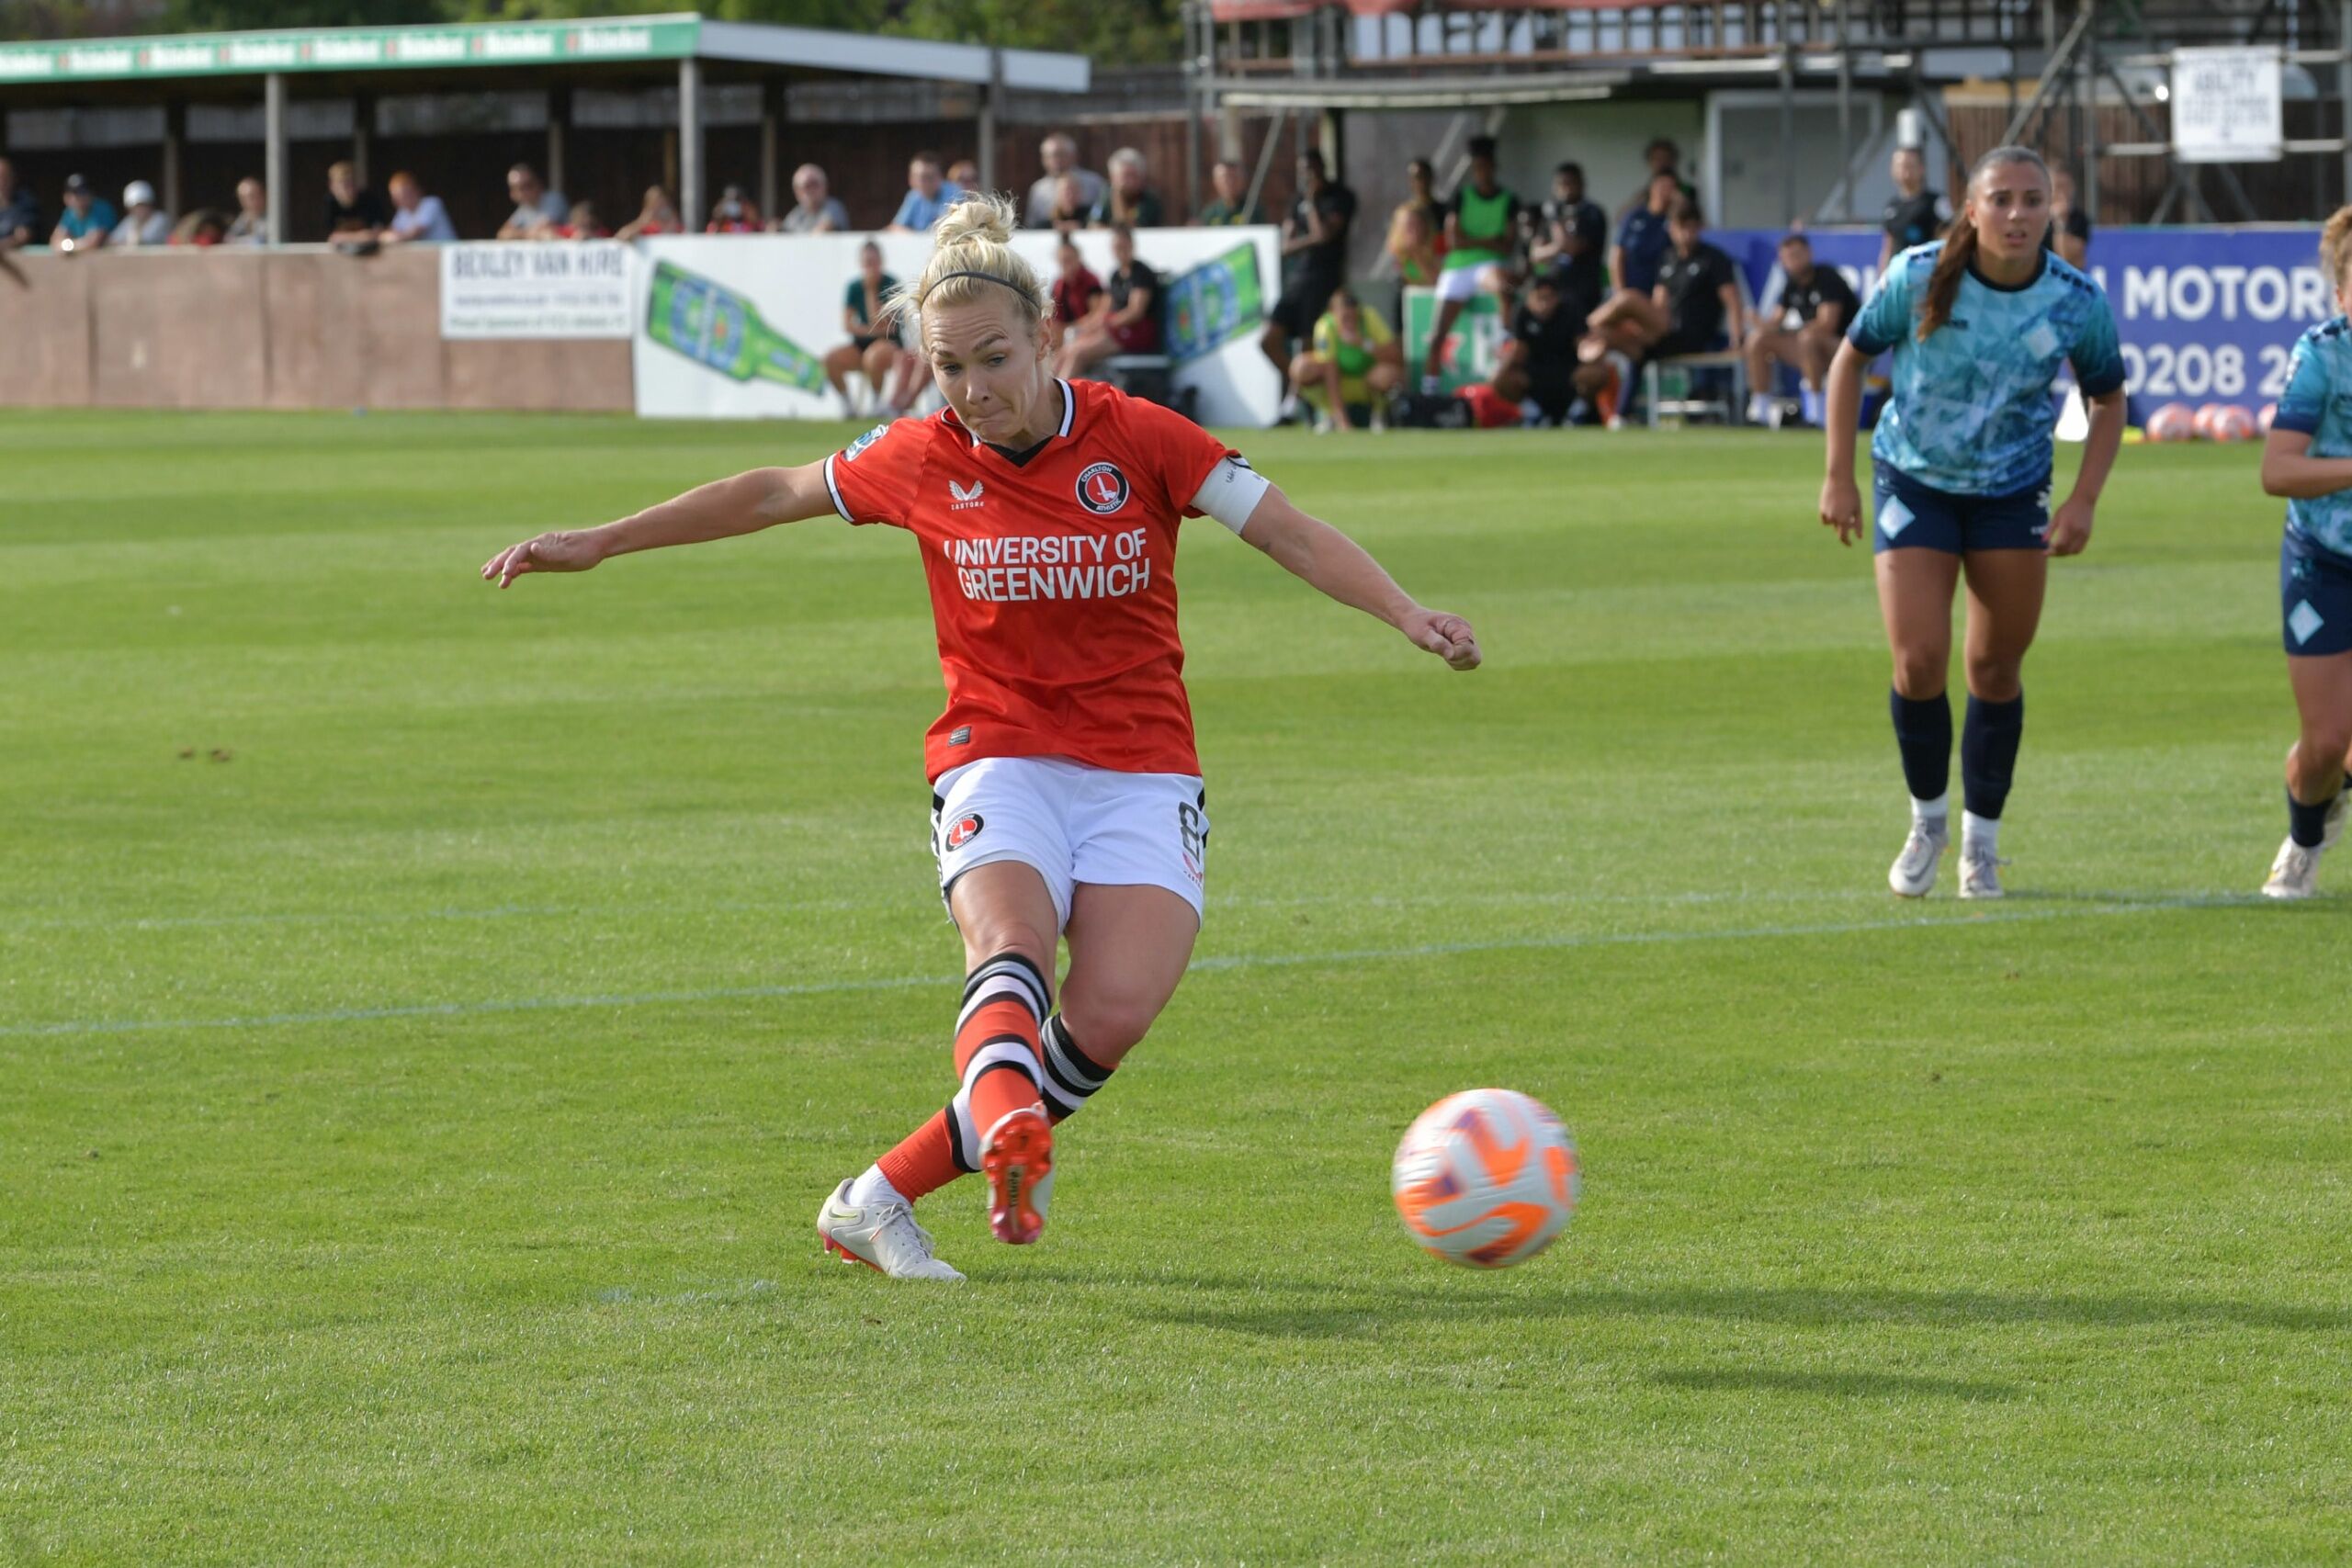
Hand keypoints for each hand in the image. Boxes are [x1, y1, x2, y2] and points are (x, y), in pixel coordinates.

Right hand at [481, 529, 600, 587]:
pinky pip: (526, 566)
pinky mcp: (544, 562)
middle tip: (485, 575)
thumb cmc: (585, 549)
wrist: (597, 546)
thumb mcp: (569, 553)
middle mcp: (537, 546)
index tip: (504, 574)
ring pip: (516, 559)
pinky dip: (514, 571)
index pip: (520, 551)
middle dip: (497, 563)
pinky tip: (507, 578)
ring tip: (486, 576)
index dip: (510, 562)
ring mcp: (540, 554)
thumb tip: (531, 547)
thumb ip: (550, 552)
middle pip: (512, 554)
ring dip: (501, 567)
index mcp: (542, 542)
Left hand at [1401, 607, 1480, 670]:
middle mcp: (1466, 631)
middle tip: (1443, 655)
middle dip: (1459, 661)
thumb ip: (1436, 642)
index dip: (1455, 654)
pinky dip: (1457, 663)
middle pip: (1475, 656)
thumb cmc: (1417, 625)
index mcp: (1458, 625)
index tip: (1441, 651)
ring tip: (1442, 652)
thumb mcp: (1422, 634)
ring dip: (1457, 663)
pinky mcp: (1464, 645)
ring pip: (1473, 661)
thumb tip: (1450, 654)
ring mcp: (1467, 639)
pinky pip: (1467, 662)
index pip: (1468, 647)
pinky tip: (1445, 654)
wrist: (1415, 620)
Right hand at [1819, 473, 1862, 545]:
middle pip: (1838, 530)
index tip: (1850, 544)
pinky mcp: (1821, 509)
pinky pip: (1825, 518)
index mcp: (1844, 520)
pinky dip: (1830, 517)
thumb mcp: (1858, 509)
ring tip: (1844, 511)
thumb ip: (1858, 524)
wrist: (1839, 479)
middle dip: (1844, 529)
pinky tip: (1836, 509)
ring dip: (1837, 521)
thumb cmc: (1852, 493)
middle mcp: (1833, 519)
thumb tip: (1859, 537)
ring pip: (1831, 524)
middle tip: (1851, 523)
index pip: (1843, 537)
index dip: (1847, 542)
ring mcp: (1826, 514)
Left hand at [2045, 495, 2094, 555]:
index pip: (2059, 545)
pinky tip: (2065, 549)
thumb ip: (2049, 530)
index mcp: (2068, 526)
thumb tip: (2042, 542)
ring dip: (2064, 554)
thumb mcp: (2056, 517)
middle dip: (2056, 554)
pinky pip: (2080, 549)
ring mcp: (2084, 534)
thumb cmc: (2067, 508)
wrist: (2084, 501)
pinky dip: (2072, 552)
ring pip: (2073, 551)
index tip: (2044, 551)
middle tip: (2048, 552)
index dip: (2051, 550)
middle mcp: (2077, 532)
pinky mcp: (2088, 535)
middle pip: (2066, 550)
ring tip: (2056, 552)